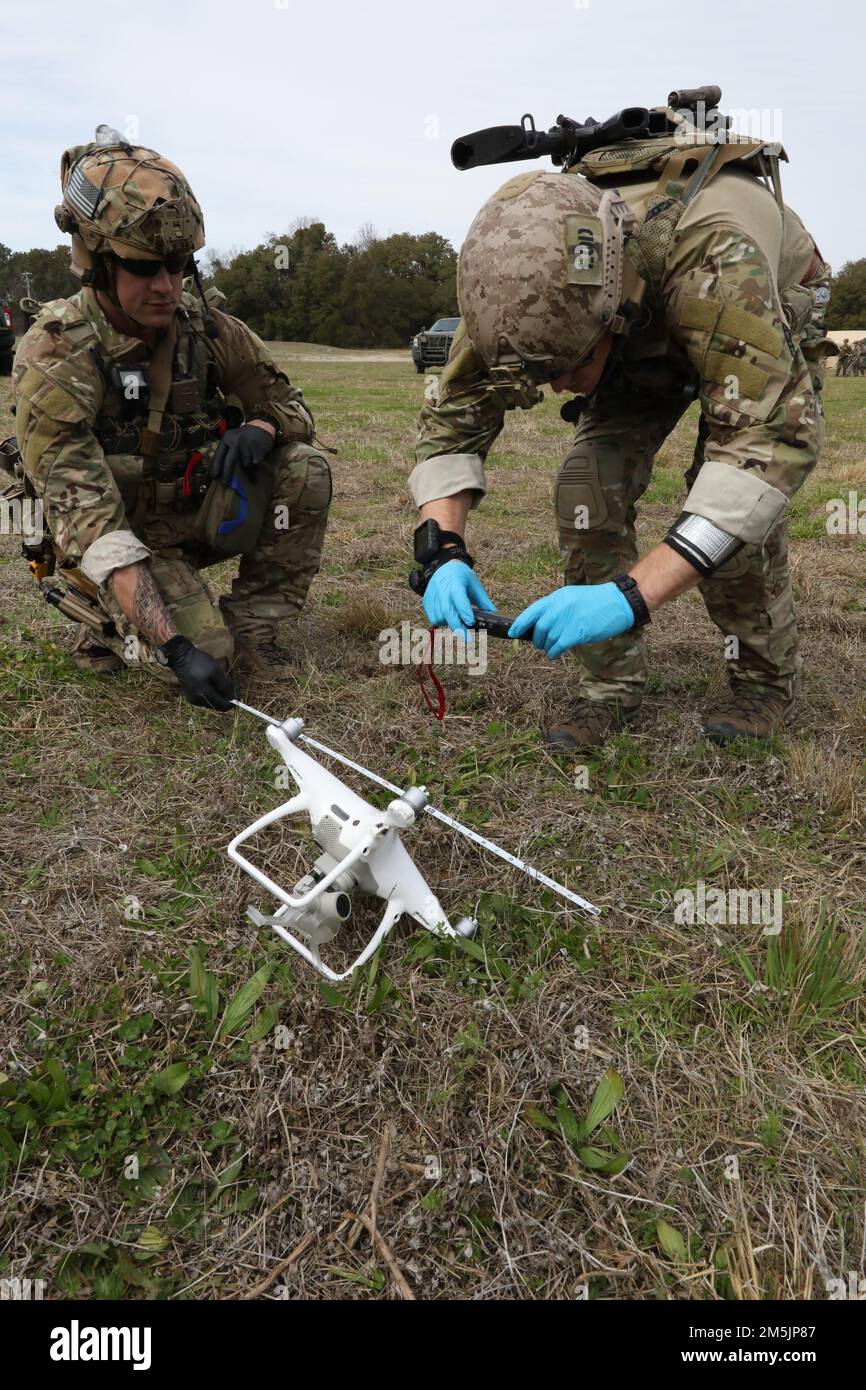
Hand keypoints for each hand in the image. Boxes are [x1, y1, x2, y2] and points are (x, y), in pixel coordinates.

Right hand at [158, 636, 236, 709]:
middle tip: (231, 682)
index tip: (237, 686)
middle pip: (219, 705)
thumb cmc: (199, 662)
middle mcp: (198, 701)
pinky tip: (213, 682)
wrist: (180, 656)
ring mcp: (193, 699)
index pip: (224, 706)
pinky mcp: (191, 695)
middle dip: (227, 696)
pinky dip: (213, 692)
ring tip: (222, 680)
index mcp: (204, 695)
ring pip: (213, 702)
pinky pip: (206, 698)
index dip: (234, 699)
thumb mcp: (215, 671)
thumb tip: (233, 698)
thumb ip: (225, 686)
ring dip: (220, 694)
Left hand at [211, 423, 273, 483]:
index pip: (220, 454)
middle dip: (227, 473)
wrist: (262, 426)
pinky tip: (256, 457)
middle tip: (225, 483)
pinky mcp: (258, 448)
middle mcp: (236, 440)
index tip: (215, 476)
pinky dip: (256, 463)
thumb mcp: (232, 439)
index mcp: (227, 437)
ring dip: (247, 466)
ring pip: (245, 463)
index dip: (216, 466)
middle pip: (230, 460)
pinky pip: (255, 462)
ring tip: (249, 461)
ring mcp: (248, 443)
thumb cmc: (244, 436)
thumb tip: (220, 470)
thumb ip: (227, 450)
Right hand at [422, 560, 495, 639]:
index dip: (464, 611)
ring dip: (449, 624)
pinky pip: (432, 616)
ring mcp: (432, 594)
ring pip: (439, 616)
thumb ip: (483, 601)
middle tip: (467, 639)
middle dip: (457, 626)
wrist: (446, 566)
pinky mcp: (426, 600)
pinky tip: (448, 618)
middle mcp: (442, 588)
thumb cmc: (463, 578)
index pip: (459, 598)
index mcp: (456, 582)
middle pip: (447, 611)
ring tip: (458, 622)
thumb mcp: (475, 585)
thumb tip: (493, 615)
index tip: (471, 623)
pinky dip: (441, 621)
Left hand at [508, 582, 633, 658]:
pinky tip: (554, 653)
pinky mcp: (577, 632)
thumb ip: (556, 609)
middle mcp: (560, 607)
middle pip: (539, 628)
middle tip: (540, 644)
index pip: (533, 610)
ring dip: (547, 647)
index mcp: (557, 597)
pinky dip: (553, 652)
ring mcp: (569, 619)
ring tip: (550, 649)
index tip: (512, 633)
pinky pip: (558, 645)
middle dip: (537, 639)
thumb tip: (540, 626)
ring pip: (548, 638)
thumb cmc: (596, 602)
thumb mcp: (572, 598)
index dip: (520, 623)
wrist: (618, 603)